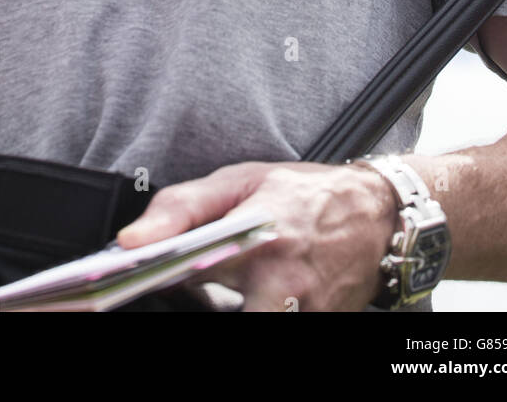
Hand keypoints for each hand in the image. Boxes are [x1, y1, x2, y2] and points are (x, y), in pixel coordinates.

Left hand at [116, 160, 398, 311]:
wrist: (375, 213)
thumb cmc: (304, 194)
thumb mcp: (240, 181)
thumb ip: (181, 207)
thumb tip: (131, 240)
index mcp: (258, 236)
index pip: (190, 271)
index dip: (160, 279)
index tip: (141, 279)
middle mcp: (282, 283)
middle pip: (218, 314)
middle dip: (202, 303)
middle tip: (196, 281)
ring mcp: (303, 312)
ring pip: (245, 322)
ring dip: (227, 309)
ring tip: (228, 287)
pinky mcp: (317, 326)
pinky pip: (272, 324)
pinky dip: (255, 312)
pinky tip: (252, 295)